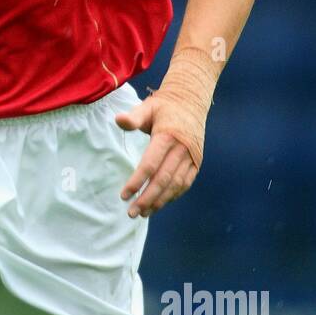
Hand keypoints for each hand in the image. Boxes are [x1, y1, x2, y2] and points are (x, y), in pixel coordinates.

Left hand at [115, 96, 199, 218]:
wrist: (191, 102)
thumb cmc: (163, 106)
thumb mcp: (148, 107)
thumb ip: (133, 117)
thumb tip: (118, 119)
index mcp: (168, 136)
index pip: (150, 164)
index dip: (137, 181)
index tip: (124, 195)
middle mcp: (182, 149)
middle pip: (163, 179)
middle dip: (147, 198)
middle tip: (132, 212)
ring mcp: (192, 157)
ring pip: (176, 184)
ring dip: (160, 201)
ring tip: (143, 213)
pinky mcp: (197, 162)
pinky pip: (185, 183)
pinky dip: (173, 195)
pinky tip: (159, 204)